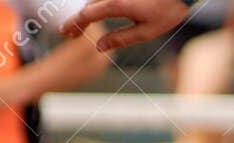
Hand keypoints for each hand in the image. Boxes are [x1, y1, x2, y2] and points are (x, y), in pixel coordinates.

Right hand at [60, 0, 187, 52]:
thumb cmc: (168, 10)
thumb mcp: (147, 32)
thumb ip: (121, 39)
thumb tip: (99, 47)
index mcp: (116, 5)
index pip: (88, 15)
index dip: (74, 24)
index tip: (66, 33)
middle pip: (88, 6)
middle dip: (77, 20)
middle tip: (70, 34)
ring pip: (95, 0)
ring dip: (87, 13)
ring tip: (81, 27)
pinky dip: (97, 6)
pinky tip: (96, 14)